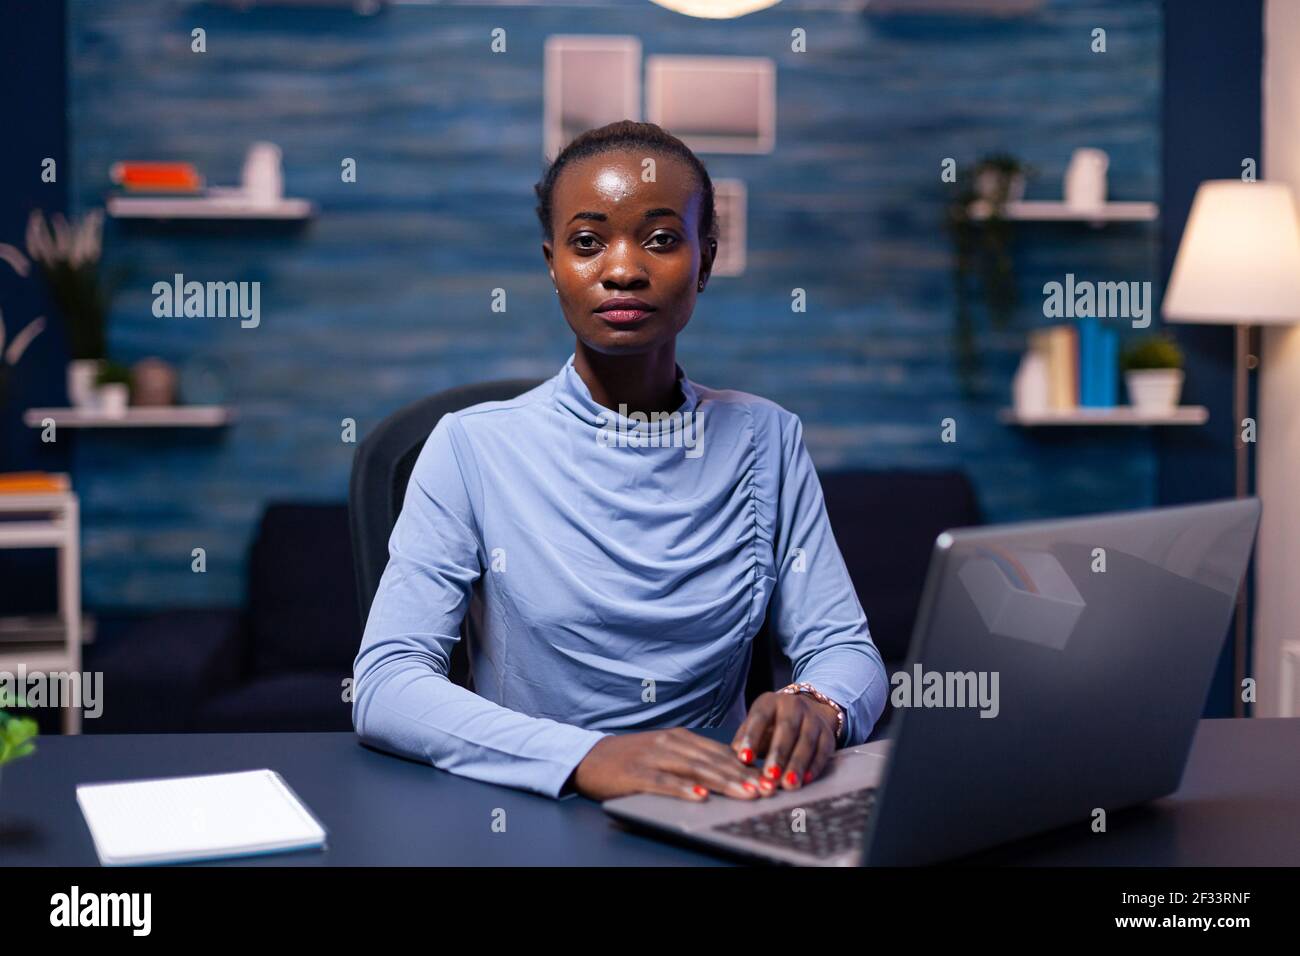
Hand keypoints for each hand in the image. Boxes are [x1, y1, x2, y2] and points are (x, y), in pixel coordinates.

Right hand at [572, 728, 770, 801]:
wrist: (589, 757)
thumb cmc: (631, 758)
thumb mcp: (665, 752)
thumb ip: (693, 760)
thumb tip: (730, 773)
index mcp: (680, 738)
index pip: (720, 752)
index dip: (746, 767)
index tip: (769, 780)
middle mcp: (671, 743)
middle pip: (713, 761)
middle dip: (743, 777)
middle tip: (766, 790)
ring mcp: (653, 757)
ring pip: (695, 770)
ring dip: (723, 783)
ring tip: (745, 794)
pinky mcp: (636, 773)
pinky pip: (664, 783)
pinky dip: (684, 790)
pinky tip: (700, 797)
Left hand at [731, 691, 838, 790]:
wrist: (807, 712)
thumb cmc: (771, 725)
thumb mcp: (755, 725)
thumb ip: (744, 740)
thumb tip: (733, 758)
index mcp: (770, 702)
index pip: (759, 718)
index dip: (751, 738)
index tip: (744, 760)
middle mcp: (794, 706)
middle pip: (787, 730)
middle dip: (778, 755)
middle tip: (769, 777)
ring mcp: (813, 719)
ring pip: (806, 741)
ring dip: (797, 765)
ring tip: (788, 785)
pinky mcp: (828, 734)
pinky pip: (823, 751)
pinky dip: (814, 766)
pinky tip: (806, 780)